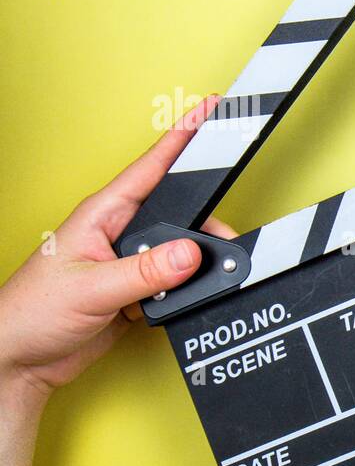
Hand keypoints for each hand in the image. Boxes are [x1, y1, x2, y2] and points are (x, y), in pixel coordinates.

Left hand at [0, 95, 235, 403]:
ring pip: (182, 249)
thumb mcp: (91, 289)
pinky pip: (176, 281)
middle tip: (224, 243)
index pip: (152, 166)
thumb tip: (188, 253)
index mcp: (102, 215)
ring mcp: (130, 261)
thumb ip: (144, 271)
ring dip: (195, 266)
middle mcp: (119, 232)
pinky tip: (178, 301)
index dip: (183, 135)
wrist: (20, 358)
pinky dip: (186, 291)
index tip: (209, 107)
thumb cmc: (32, 313)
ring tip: (195, 282)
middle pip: (180, 212)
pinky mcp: (138, 289)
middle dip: (206, 226)